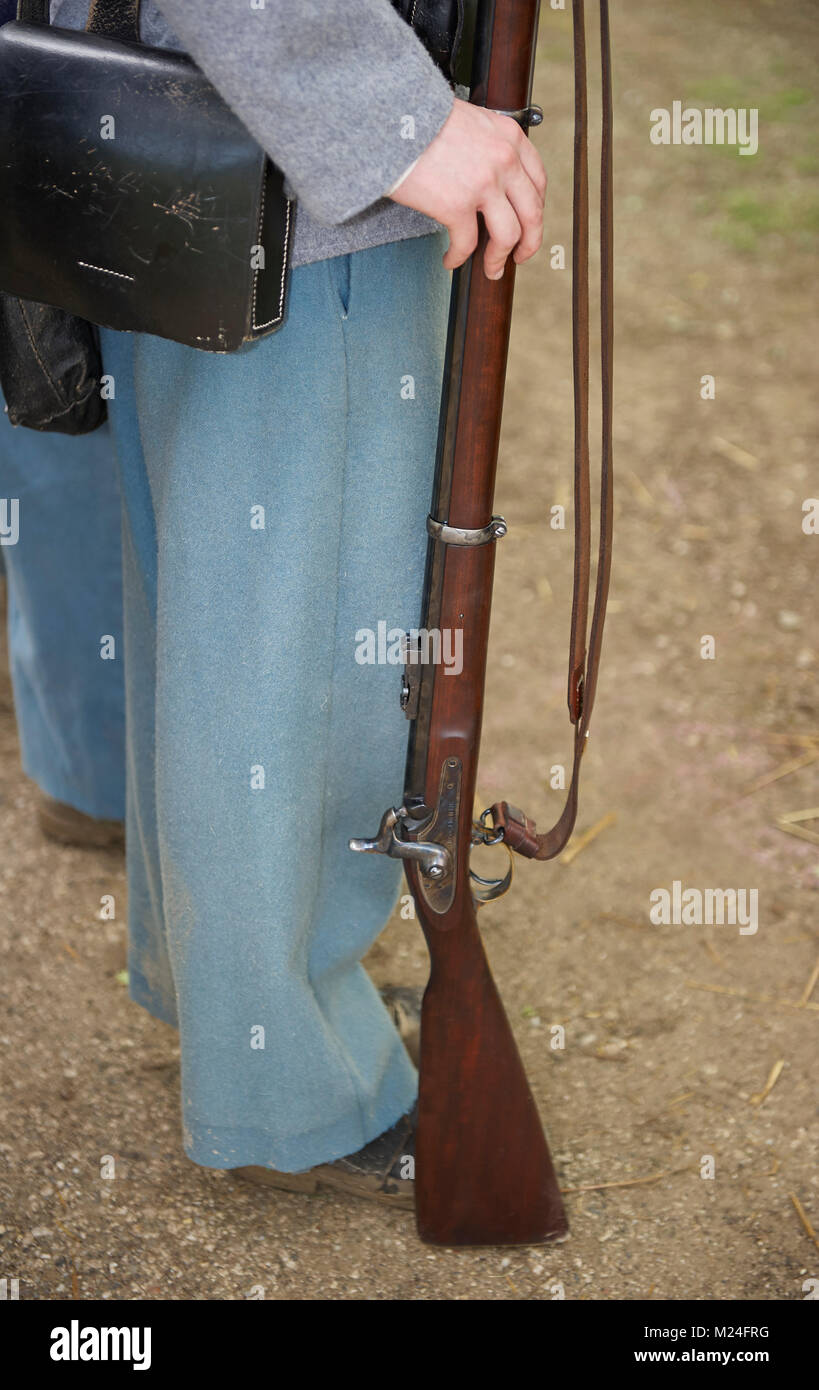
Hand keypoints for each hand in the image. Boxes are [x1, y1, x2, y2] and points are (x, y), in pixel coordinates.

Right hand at [389, 98, 546, 278]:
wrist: (391, 118)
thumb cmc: (421, 119)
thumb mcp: (470, 122)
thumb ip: (488, 147)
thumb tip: (490, 179)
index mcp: (509, 137)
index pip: (538, 181)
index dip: (536, 210)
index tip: (529, 225)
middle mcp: (503, 160)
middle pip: (532, 213)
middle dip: (529, 243)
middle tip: (519, 257)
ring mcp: (483, 185)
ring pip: (508, 235)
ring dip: (499, 259)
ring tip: (490, 269)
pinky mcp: (456, 206)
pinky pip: (466, 244)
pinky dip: (458, 258)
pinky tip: (450, 260)